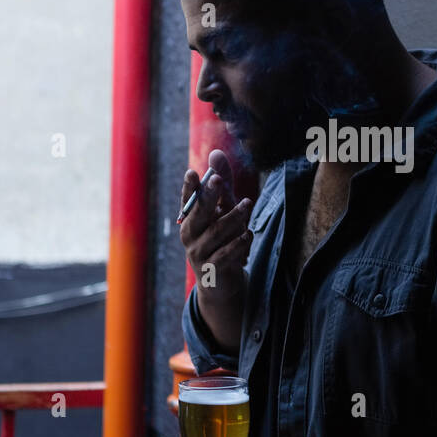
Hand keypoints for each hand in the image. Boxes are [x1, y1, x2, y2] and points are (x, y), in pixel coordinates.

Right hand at [179, 149, 251, 304]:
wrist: (220, 283)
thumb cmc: (221, 240)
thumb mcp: (223, 211)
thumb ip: (221, 185)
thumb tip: (216, 153)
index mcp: (190, 219)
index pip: (188, 200)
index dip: (190, 187)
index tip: (192, 172)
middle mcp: (190, 234)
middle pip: (199, 212)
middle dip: (208, 195)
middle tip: (217, 180)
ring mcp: (198, 253)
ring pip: (216, 232)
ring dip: (233, 217)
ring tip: (247, 204)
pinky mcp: (211, 269)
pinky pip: (226, 253)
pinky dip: (239, 243)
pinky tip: (248, 234)